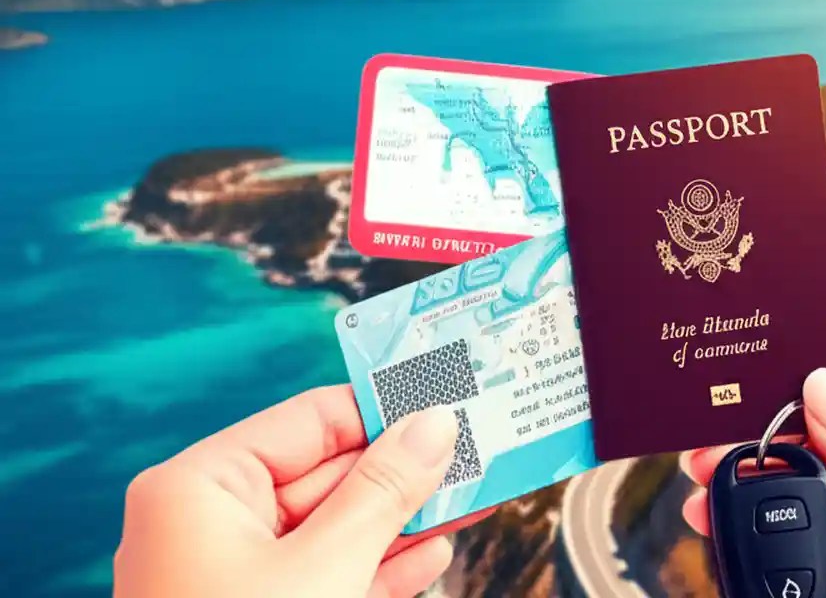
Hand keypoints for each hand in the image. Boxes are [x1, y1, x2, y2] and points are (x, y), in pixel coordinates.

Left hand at [115, 386, 492, 597]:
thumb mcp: (326, 568)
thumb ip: (383, 492)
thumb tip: (431, 426)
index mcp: (199, 490)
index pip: (308, 421)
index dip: (384, 410)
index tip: (449, 399)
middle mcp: (209, 525)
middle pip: (327, 474)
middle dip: (404, 469)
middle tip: (475, 450)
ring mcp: (233, 577)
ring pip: (335, 528)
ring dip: (404, 518)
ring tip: (473, 495)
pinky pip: (329, 575)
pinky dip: (380, 566)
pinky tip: (432, 554)